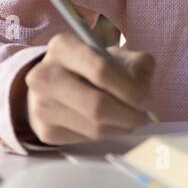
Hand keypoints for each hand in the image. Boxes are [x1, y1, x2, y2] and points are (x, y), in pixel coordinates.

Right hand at [11, 33, 155, 145]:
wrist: (53, 84)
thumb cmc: (90, 68)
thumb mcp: (114, 55)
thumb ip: (136, 65)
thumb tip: (144, 91)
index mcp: (63, 47)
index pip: (102, 70)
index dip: (131, 89)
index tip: (147, 100)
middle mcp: (44, 75)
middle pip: (97, 105)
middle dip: (129, 115)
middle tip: (144, 117)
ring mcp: (41, 105)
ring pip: (94, 127)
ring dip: (121, 127)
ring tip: (130, 119)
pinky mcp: (45, 131)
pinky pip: (86, 140)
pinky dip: (106, 135)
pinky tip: (110, 124)